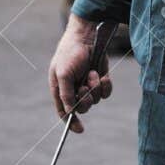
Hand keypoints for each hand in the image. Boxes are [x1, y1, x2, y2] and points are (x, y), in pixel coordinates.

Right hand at [48, 15, 110, 132]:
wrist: (88, 35)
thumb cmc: (71, 52)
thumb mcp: (63, 74)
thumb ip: (66, 95)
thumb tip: (70, 112)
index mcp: (59, 87)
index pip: (63, 110)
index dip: (70, 122)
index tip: (79, 130)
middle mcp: (73, 87)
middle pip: (81, 107)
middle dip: (85, 100)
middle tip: (85, 88)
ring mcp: (87, 83)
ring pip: (94, 99)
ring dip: (95, 88)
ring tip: (93, 73)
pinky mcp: (99, 78)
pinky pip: (105, 92)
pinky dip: (105, 86)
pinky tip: (103, 75)